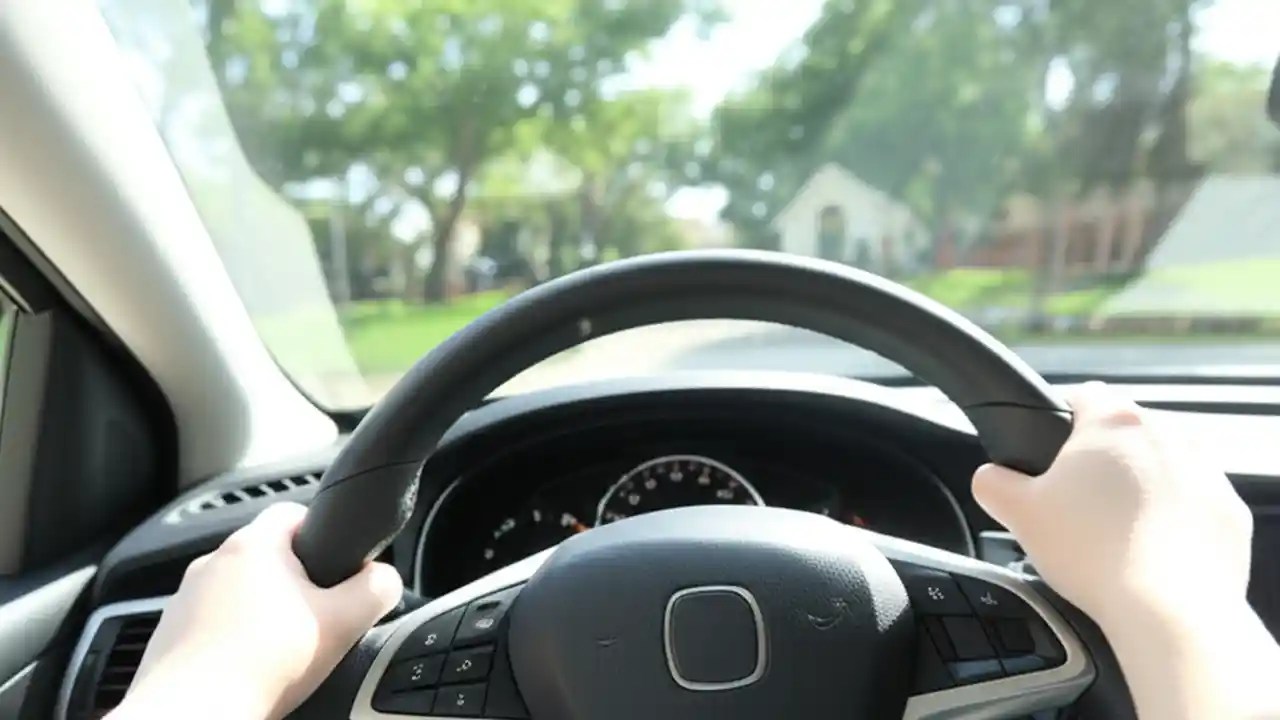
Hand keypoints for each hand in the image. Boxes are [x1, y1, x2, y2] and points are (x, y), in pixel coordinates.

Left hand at [112, 502, 402, 719]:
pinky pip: (213, 624)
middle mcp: (213, 561)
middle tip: (317, 619)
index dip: (325, 537)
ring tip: (282, 650)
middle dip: (296, 583)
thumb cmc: (262, 665)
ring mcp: (185, 598)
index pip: (296, 512)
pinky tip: (249, 666)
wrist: (193, 714)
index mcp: (254, 544)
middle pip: (269, 557)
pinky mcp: (169, 633)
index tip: (337, 572)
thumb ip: (377, 589)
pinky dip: (233, 639)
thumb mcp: (344, 623)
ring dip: (262, 612)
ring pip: (239, 592)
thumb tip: (385, 578)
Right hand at [971, 382, 1251, 630]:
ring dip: (1140, 488)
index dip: (1059, 421)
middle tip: (1078, 505)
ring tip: (1116, 533)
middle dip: (1101, 462)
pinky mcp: (1228, 511)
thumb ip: (993, 483)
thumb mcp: (1019, 513)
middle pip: (1124, 434)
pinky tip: (1151, 551)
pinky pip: (1193, 504)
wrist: (1169, 610)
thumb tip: (989, 477)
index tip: (1051, 453)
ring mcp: (1206, 471)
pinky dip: (1173, 520)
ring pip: (1161, 468)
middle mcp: (1167, 434)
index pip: (1082, 396)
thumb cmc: (1094, 554)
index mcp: (1113, 423)